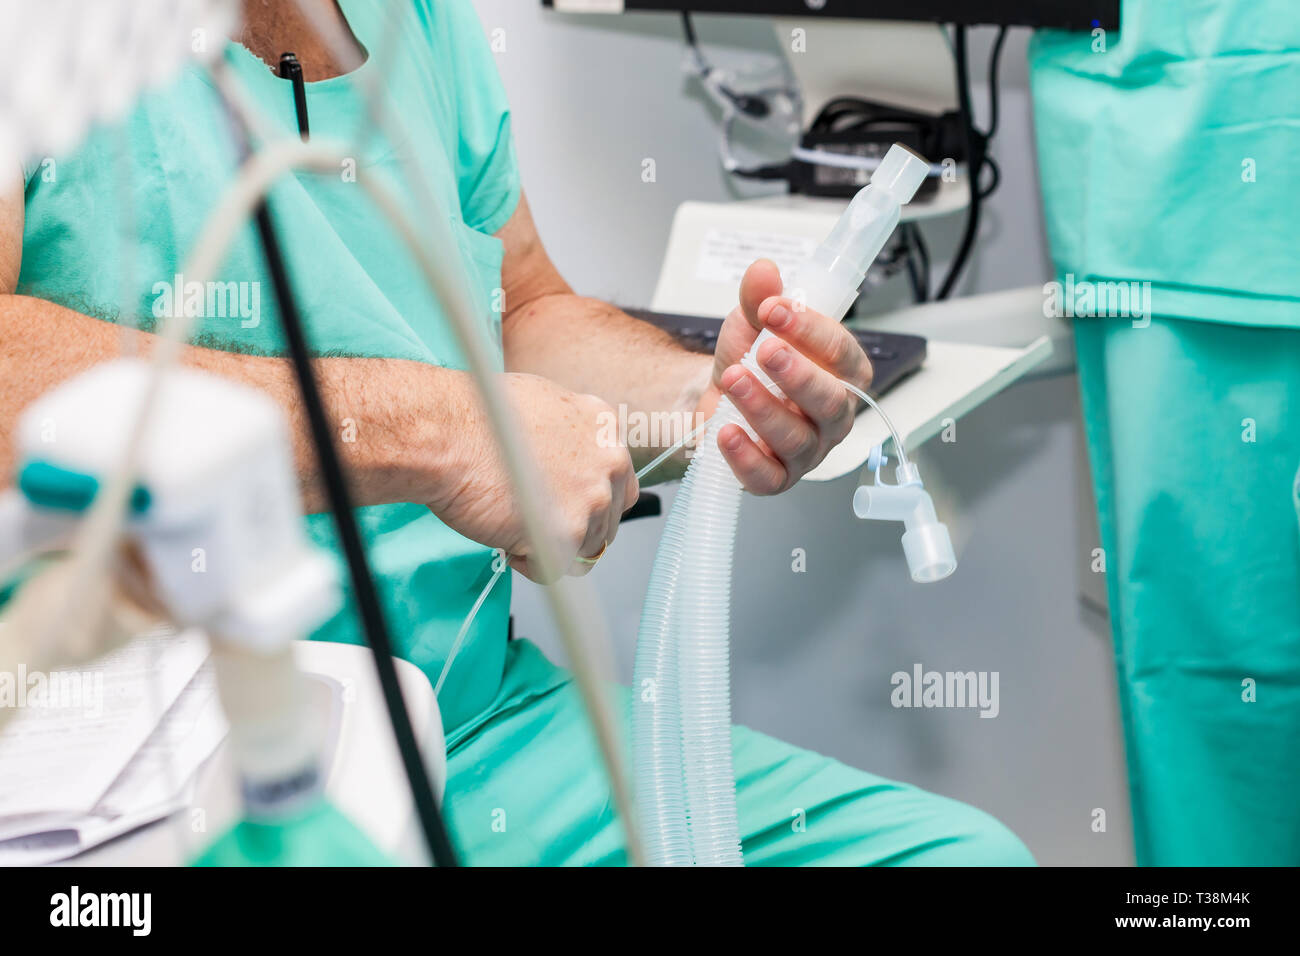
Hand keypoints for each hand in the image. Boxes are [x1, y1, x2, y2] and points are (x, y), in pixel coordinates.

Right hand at [433, 373, 637, 581]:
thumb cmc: (476, 417)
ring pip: (584, 548)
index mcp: (605, 427)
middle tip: (533, 515)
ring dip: (550, 543)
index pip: (619, 482)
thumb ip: (570, 435)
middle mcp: (610, 461)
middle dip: (573, 525)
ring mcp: (592, 499)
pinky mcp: (567, 534)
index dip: (588, 499)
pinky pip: (554, 569)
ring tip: (511, 519)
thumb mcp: (542, 404)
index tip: (564, 504)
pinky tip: (505, 535)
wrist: (446, 435)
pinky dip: (528, 562)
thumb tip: (568, 459)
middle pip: (608, 519)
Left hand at [700, 258, 873, 493]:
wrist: (718, 401)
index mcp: (844, 373)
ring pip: (795, 437)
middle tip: (765, 348)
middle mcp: (833, 415)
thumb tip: (763, 271)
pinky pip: (766, 476)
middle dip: (797, 373)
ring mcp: (808, 451)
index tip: (773, 308)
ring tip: (732, 378)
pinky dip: (744, 456)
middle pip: (829, 400)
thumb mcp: (752, 324)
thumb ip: (759, 297)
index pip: (841, 351)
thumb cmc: (751, 363)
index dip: (809, 328)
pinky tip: (725, 432)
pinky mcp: (776, 478)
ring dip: (762, 406)